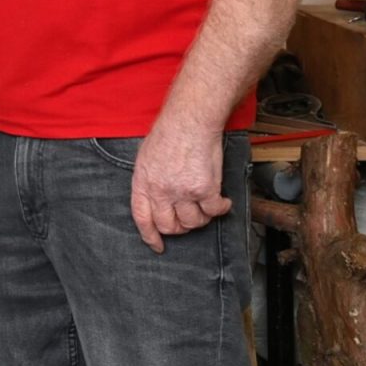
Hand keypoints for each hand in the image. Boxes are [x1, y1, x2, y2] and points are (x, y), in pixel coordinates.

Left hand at [130, 115, 231, 252]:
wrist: (190, 120)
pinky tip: (222, 202)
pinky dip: (221, 209)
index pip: (142, 218)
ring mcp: (182, 192)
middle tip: (189, 219)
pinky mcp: (204, 190)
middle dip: (180, 227)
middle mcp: (161, 191)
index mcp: (143, 183)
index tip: (158, 245)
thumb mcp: (146, 158)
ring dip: (202, 218)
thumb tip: (155, 198)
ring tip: (206, 205)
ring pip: (193, 222)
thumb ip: (149, 181)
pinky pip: (214, 211)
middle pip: (170, 225)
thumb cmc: (169, 133)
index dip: (150, 236)